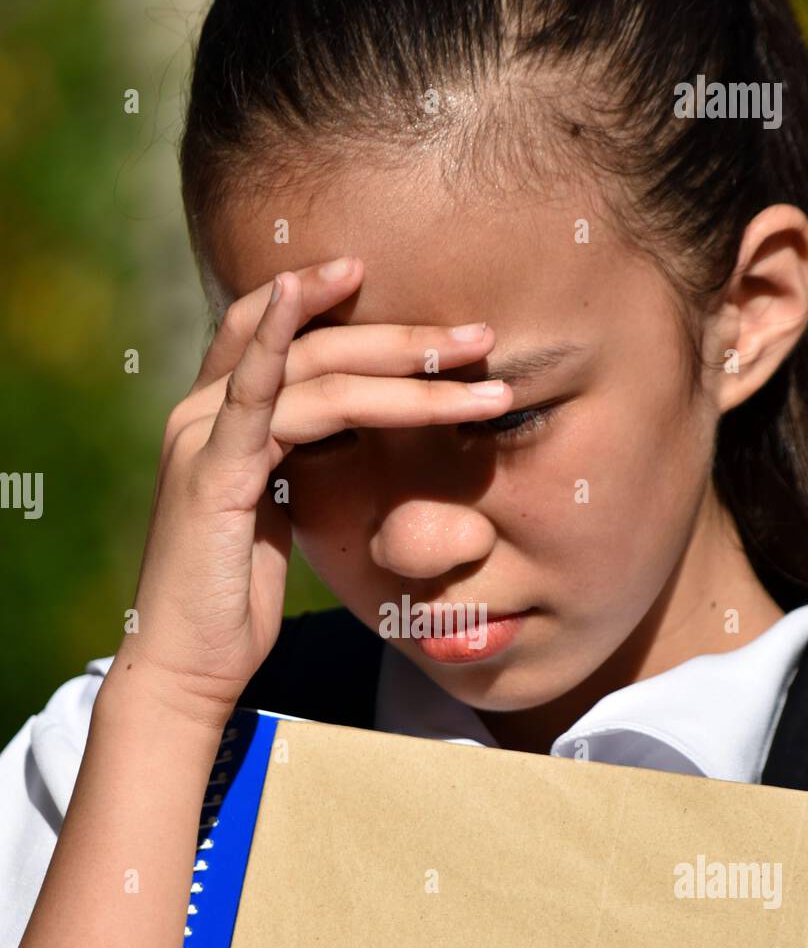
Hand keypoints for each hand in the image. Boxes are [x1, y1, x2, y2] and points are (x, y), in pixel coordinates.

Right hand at [109, 258, 511, 727]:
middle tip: (479, 332)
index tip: (396, 280)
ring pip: (315, 374)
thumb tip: (350, 440)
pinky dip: (278, 340)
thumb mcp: (277, 517)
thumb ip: (297, 466)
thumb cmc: (234, 602)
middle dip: (402, 335)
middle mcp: (202, 413)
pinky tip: (304, 291)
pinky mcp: (210, 471)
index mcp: (219, 421)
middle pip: (311, 344)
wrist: (188, 667)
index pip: (278, 334)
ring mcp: (202, 437)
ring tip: (476, 362)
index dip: (327, 297)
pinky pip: (255, 394)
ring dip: (405, 366)